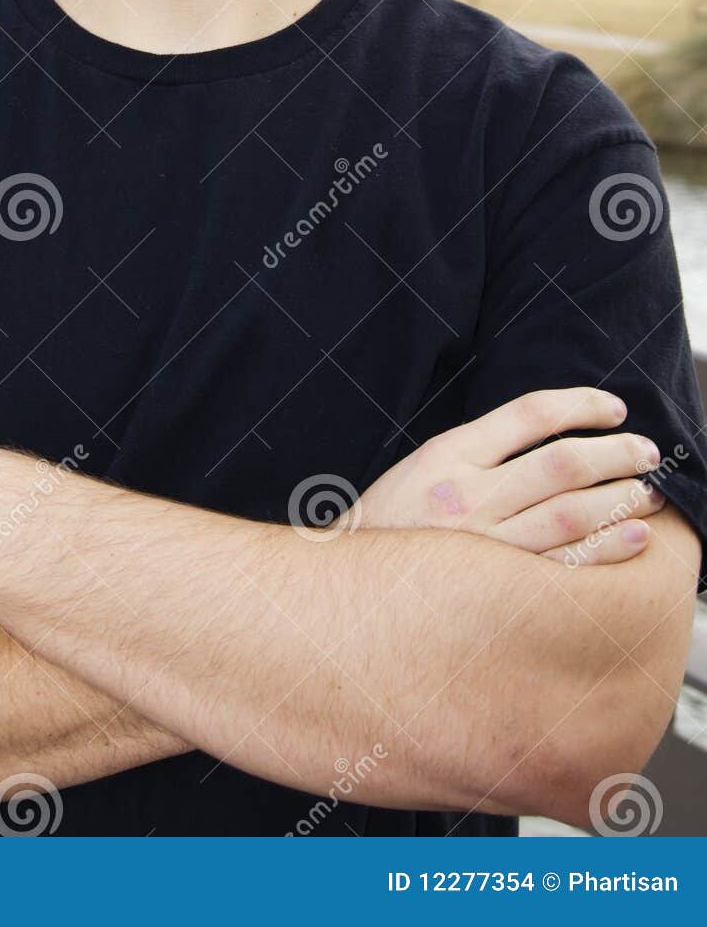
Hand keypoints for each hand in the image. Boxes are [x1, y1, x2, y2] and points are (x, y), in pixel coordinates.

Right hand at [358, 388, 664, 565]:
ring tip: (649, 492)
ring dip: (622, 498)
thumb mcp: (422, 465)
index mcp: (447, 454)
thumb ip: (480, 449)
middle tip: (647, 452)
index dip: (582, 405)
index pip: (530, 413)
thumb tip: (552, 434)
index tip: (615, 409)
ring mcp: (482, 545)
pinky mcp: (492, 589)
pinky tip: (634, 537)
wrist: (346, 589)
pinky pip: (564, 566)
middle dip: (618, 453)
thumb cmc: (390, 523)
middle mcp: (467, 494)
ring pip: (572, 512)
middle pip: (563, 462)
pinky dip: (606, 549)